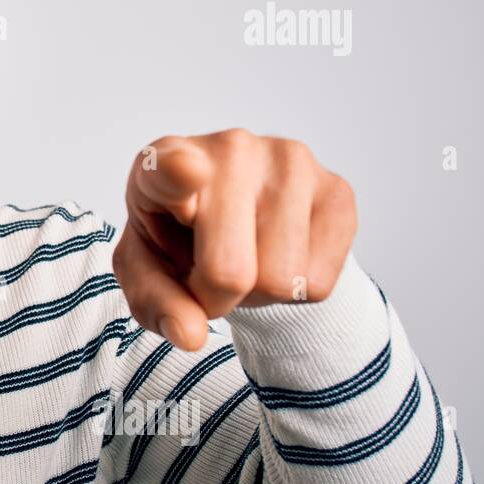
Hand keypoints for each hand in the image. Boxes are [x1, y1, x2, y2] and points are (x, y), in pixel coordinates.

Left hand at [112, 129, 357, 351]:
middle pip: (227, 271)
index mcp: (162, 164)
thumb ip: (155, 303)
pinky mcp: (336, 188)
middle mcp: (229, 149)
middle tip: (206, 275)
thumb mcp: (146, 272)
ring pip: (280, 282)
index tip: (183, 169)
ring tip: (244, 258)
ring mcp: (289, 162)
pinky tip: (276, 254)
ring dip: (257, 294)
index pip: (171, 167)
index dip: (178, 173)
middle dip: (214, 298)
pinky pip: (318, 283)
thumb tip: (190, 334)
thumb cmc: (177, 239)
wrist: (234, 220)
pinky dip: (295, 290)